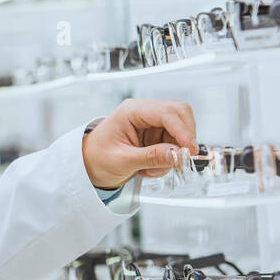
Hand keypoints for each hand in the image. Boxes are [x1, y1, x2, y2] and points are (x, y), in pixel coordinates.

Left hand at [82, 98, 198, 188]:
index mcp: (132, 110)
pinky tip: (151, 168)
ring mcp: (151, 123)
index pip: (167, 113)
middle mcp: (144, 112)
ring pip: (180, 131)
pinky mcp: (155, 135)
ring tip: (153, 169)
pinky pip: (175, 144)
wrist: (88, 165)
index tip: (190, 150)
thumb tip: (176, 155)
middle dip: (184, 138)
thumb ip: (151, 157)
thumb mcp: (123, 160)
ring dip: (174, 153)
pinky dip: (169, 159)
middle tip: (181, 160)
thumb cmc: (97, 158)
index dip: (183, 131)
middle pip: (180, 114)